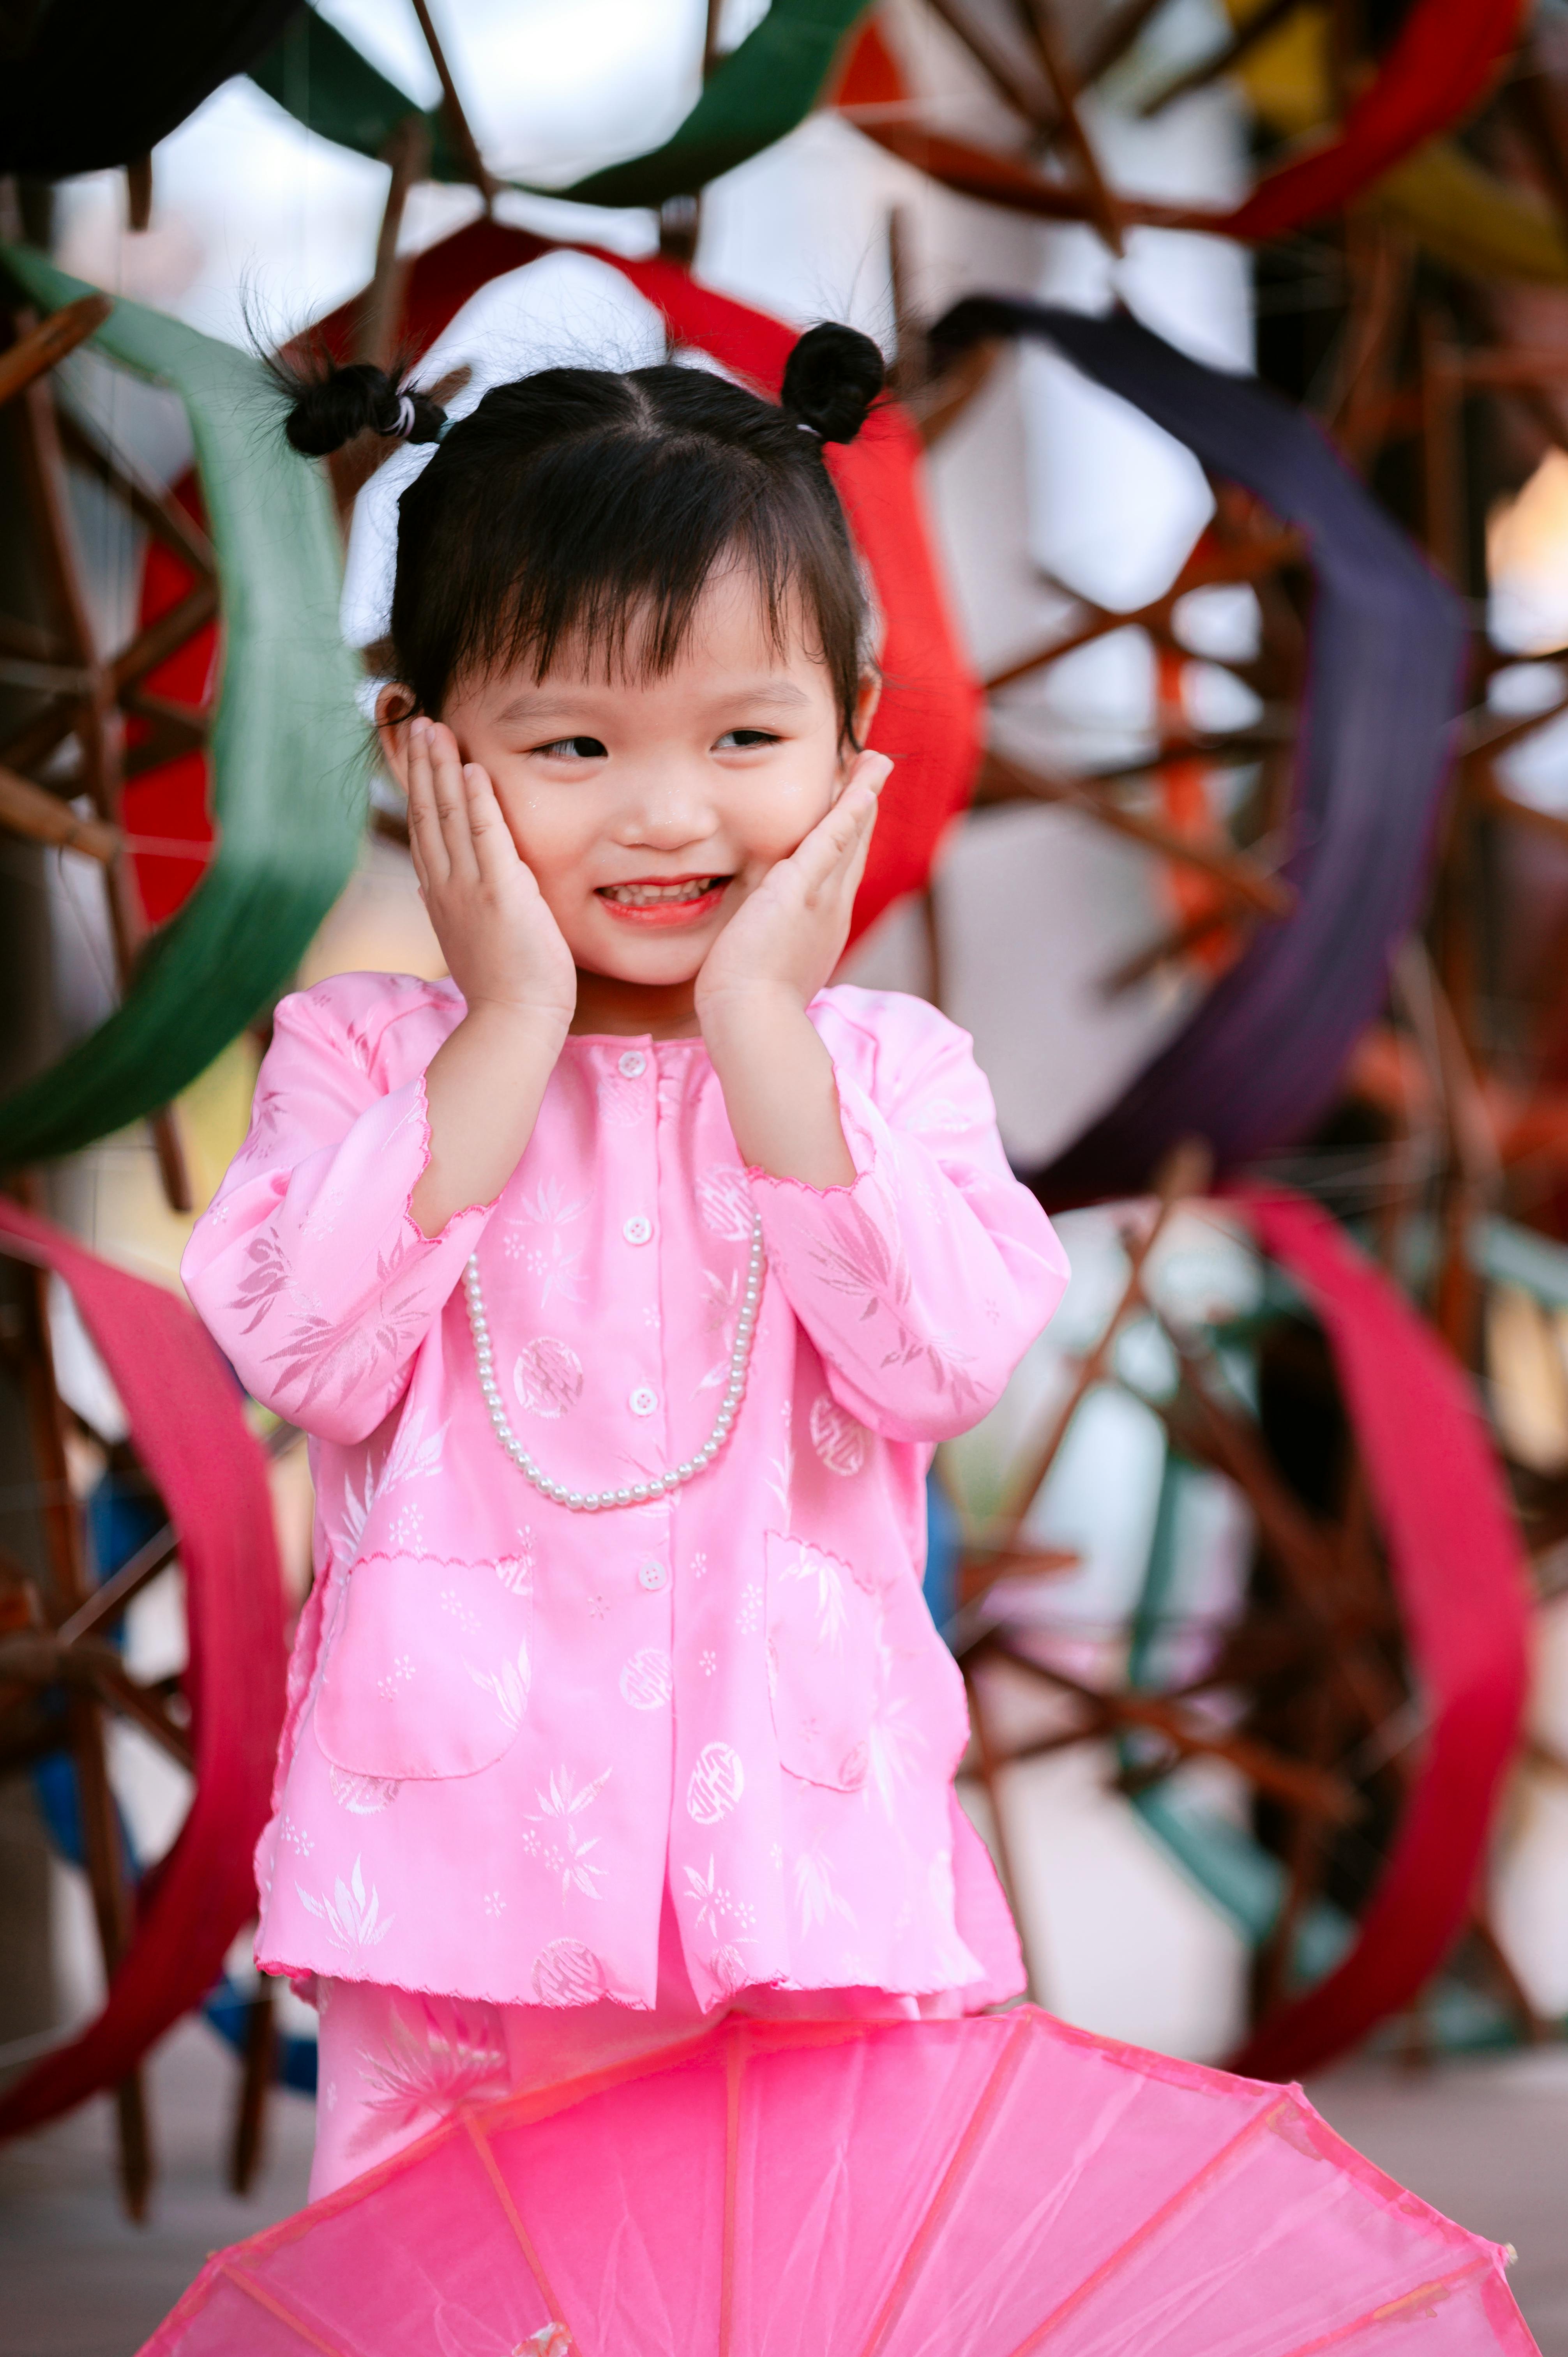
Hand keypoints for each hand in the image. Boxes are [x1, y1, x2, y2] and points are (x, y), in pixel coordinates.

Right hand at [406, 717, 575, 1039]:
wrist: (514, 1021)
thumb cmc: (502, 985)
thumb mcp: (467, 935)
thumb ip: (450, 903)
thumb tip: (427, 883)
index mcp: (439, 893)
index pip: (424, 827)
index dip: (417, 785)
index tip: (414, 750)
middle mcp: (446, 886)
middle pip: (427, 811)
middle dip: (421, 763)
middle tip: (417, 720)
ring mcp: (470, 889)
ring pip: (449, 816)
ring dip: (442, 768)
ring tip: (435, 727)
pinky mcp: (501, 894)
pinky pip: (486, 838)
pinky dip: (477, 802)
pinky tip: (472, 769)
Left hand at [694, 752, 889, 1027]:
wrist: (751, 1019)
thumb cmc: (751, 1004)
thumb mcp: (770, 966)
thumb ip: (774, 944)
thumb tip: (765, 942)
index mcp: (823, 924)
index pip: (839, 870)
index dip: (850, 835)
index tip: (856, 807)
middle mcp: (832, 908)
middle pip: (854, 846)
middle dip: (864, 805)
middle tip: (875, 767)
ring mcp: (821, 899)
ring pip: (848, 837)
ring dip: (863, 794)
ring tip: (875, 760)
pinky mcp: (799, 891)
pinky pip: (831, 843)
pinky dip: (848, 811)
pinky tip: (861, 785)